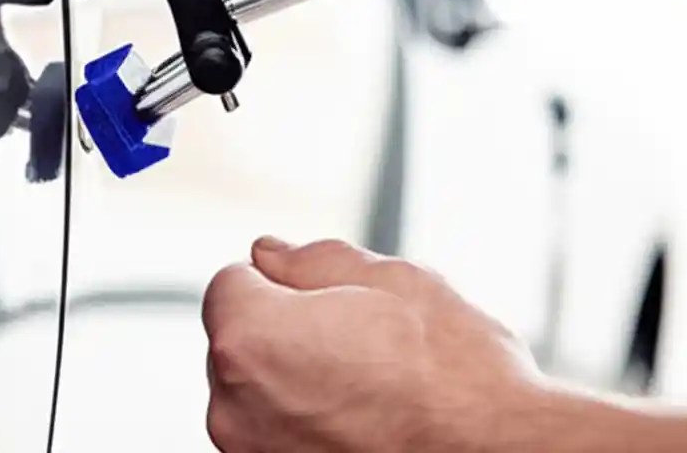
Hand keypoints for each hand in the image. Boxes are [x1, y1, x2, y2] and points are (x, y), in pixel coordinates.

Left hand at [202, 237, 546, 451]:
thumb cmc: (455, 375)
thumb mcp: (388, 280)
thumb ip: (310, 260)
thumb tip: (267, 253)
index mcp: (246, 338)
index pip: (232, 283)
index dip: (285, 284)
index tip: (334, 304)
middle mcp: (232, 405)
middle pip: (240, 341)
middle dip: (286, 332)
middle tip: (361, 345)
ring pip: (259, 392)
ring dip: (297, 382)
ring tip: (371, 389)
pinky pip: (278, 434)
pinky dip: (308, 426)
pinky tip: (365, 424)